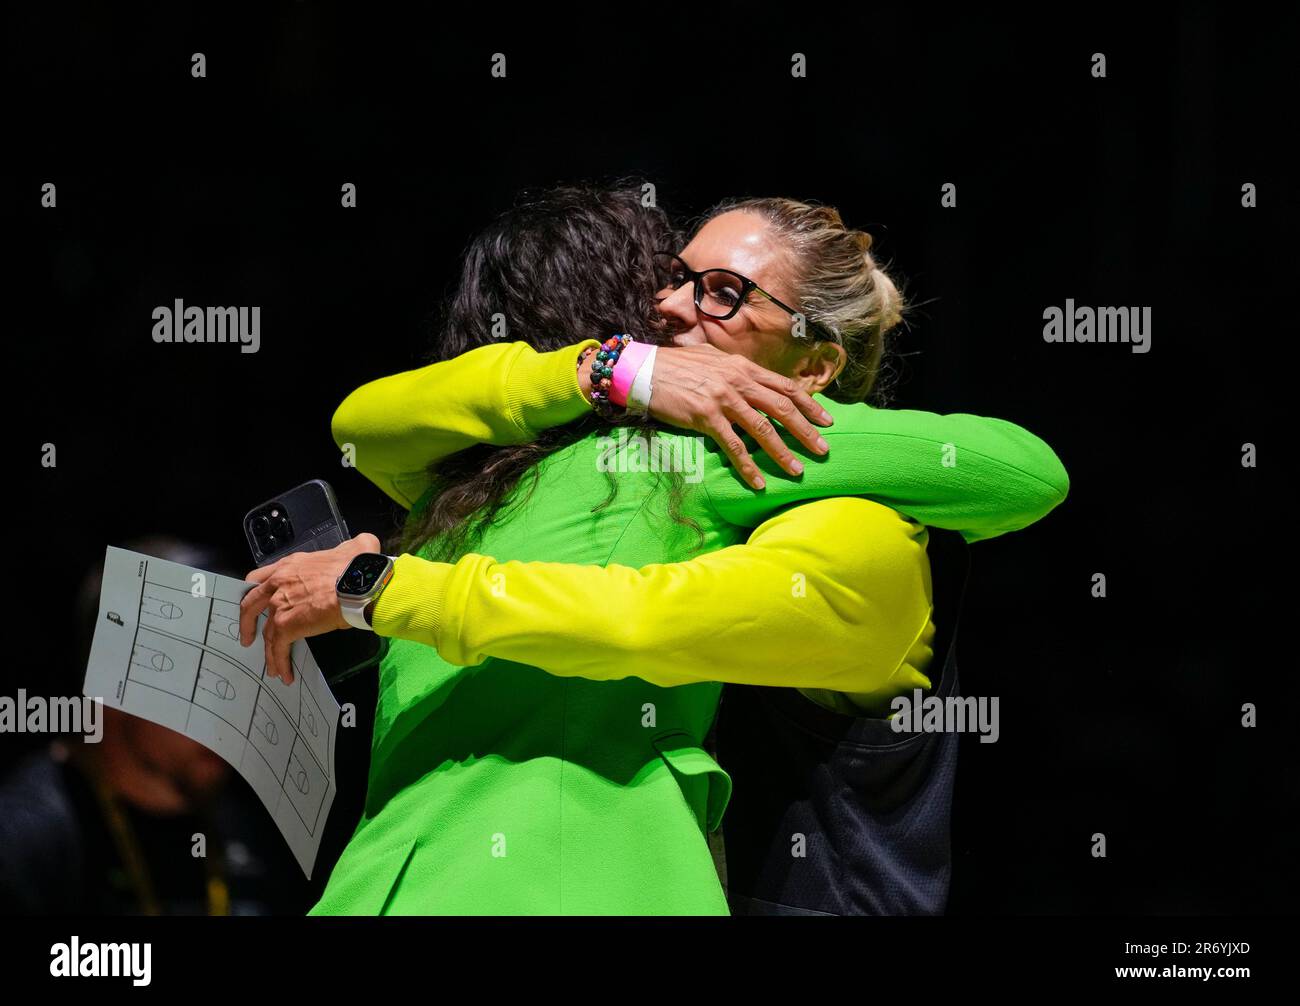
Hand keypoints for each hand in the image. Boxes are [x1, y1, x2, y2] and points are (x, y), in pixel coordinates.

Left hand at [238, 533, 381, 684]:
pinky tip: (285, 674)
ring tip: (272, 666)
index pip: (261, 577)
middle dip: (247, 622)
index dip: (256, 591)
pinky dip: (280, 662)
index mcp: (291, 565)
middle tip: (248, 635)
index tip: (256, 601)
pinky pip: (278, 648)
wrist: (359, 586)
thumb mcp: (355, 548)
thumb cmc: (358, 568)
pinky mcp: (287, 625)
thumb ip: (352, 548)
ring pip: (266, 632)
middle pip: (251, 604)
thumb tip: (363, 548)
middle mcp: (279, 583)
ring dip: (268, 652)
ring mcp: (280, 605)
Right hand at [581, 342, 832, 489]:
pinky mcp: (706, 417)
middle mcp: (738, 381)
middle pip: (782, 408)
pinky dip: (748, 466)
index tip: (826, 420)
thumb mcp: (712, 360)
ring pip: (762, 429)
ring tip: (797, 470)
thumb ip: (736, 371)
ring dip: (782, 452)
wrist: (643, 369)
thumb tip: (753, 382)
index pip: (785, 387)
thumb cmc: (676, 366)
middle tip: (823, 449)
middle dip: (806, 430)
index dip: (809, 404)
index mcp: (743, 367)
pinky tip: (759, 481)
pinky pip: (733, 446)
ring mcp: (723, 399)